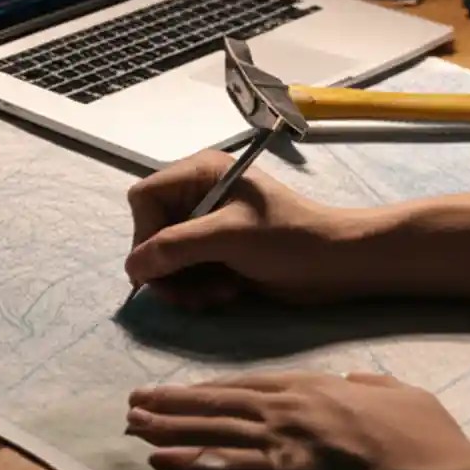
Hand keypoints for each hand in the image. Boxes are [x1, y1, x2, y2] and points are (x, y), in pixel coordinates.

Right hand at [124, 150, 344, 307]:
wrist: (336, 264)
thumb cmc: (289, 238)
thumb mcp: (230, 237)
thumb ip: (177, 247)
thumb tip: (133, 267)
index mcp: (200, 173)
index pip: (145, 198)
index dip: (145, 234)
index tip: (160, 265)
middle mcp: (197, 195)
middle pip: (151, 233)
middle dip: (168, 268)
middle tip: (189, 295)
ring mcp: (205, 226)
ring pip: (165, 260)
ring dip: (184, 284)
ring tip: (215, 296)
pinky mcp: (216, 253)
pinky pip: (184, 273)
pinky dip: (197, 289)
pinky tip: (225, 294)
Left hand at [125, 371, 469, 469]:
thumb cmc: (433, 447)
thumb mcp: (406, 399)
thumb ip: (372, 387)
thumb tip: (354, 379)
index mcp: (319, 388)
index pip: (251, 384)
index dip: (213, 388)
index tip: (183, 391)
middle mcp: (295, 410)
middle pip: (221, 403)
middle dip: (175, 403)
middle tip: (136, 403)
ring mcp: (290, 445)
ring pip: (217, 431)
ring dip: (172, 429)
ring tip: (136, 428)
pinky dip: (200, 465)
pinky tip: (169, 463)